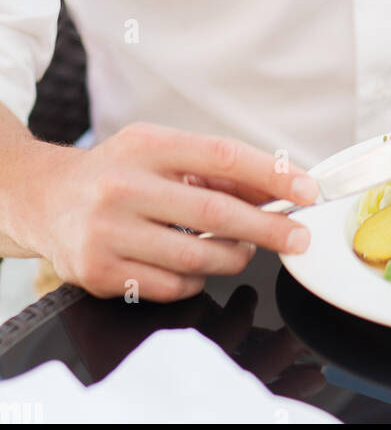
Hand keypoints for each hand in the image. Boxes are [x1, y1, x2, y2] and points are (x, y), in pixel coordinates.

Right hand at [20, 121, 318, 300]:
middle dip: (268, 227)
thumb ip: (213, 169)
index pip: (222, 156)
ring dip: (234, 257)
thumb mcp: (159, 151)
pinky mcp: (99, 271)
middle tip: (299, 236)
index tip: (306, 188)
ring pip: (197, 257)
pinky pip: (171, 285)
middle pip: (214, 213)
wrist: (45, 198)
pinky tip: (197, 266)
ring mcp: (108, 231)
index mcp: (147, 144)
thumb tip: (278, 189)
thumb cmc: (117, 172)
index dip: (270, 174)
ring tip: (243, 249)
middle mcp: (123, 185)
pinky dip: (197, 280)